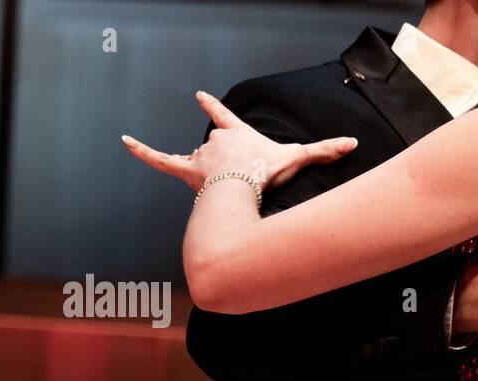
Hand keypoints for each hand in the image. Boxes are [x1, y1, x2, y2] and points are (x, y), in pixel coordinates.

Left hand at [122, 90, 356, 191]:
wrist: (243, 185)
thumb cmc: (267, 173)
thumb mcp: (299, 159)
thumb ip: (324, 152)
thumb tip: (353, 144)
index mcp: (236, 134)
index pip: (223, 117)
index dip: (213, 108)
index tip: (200, 97)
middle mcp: (215, 141)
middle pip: (213, 145)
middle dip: (220, 158)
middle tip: (236, 173)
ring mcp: (199, 157)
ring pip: (195, 161)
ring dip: (203, 172)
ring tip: (218, 185)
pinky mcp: (184, 172)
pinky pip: (159, 160)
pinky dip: (142, 151)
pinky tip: (124, 141)